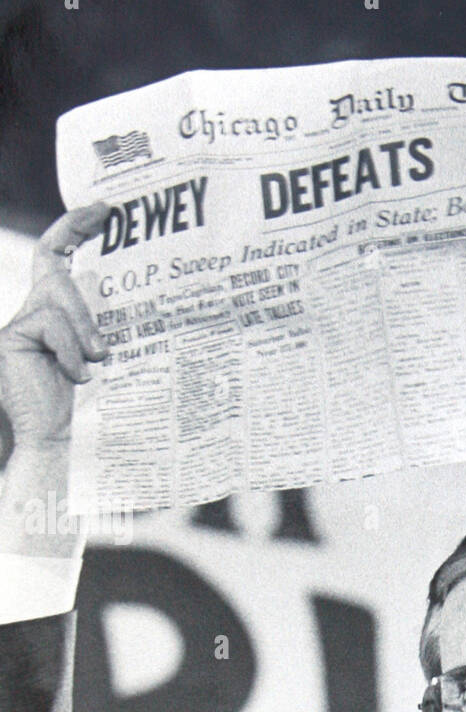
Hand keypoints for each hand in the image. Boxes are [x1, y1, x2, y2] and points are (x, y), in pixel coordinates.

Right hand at [0, 202, 108, 453]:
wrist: (61, 444)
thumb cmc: (91, 409)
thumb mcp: (108, 360)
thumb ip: (110, 329)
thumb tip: (147, 303)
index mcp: (59, 314)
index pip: (57, 256)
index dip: (74, 226)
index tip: (104, 207)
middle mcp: (36, 312)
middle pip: (55, 269)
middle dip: (77, 252)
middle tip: (107, 234)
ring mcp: (21, 325)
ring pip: (56, 299)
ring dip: (84, 326)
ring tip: (101, 358)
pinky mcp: (12, 339)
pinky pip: (49, 325)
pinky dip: (70, 350)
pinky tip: (80, 376)